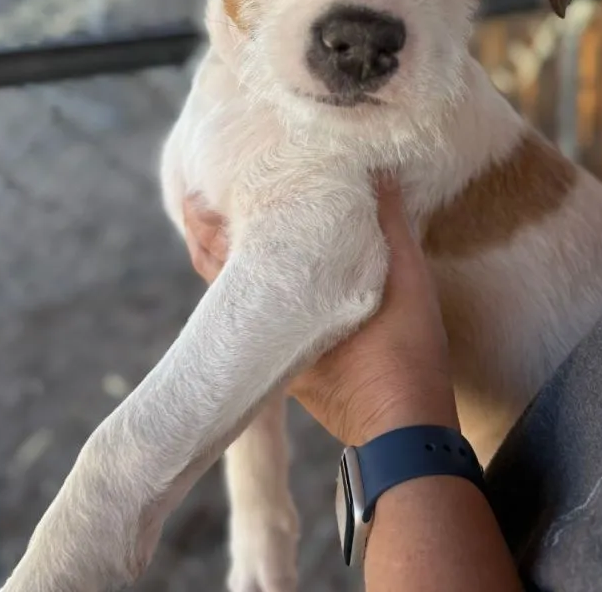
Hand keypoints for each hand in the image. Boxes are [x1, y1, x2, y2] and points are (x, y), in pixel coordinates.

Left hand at [183, 178, 457, 446]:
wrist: (403, 428)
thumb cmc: (405, 350)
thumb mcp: (408, 276)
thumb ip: (390, 221)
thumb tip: (377, 173)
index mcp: (285, 297)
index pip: (223, 251)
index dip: (206, 221)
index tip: (193, 194)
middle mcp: (267, 328)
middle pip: (218, 274)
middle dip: (207, 238)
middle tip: (195, 205)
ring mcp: (274, 353)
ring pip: (233, 300)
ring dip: (224, 264)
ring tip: (217, 233)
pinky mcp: (289, 372)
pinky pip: (253, 322)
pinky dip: (246, 291)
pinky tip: (260, 278)